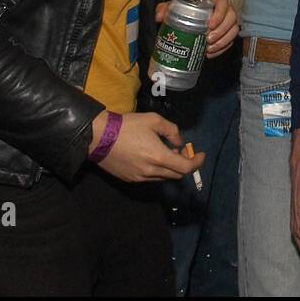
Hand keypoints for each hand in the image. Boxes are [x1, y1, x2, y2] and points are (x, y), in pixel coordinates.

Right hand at [89, 110, 204, 182]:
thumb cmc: (128, 126)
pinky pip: (150, 178)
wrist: (98, 137)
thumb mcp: (154, 120)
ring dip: (169, 168)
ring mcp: (139, 178)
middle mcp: (151, 172)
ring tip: (164, 152)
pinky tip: (150, 157)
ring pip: (163, 177)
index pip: (186, 168)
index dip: (197, 162)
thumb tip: (179, 143)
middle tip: (179, 151)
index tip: (201, 155)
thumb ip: (172, 131)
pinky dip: (157, 170)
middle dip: (183, 164)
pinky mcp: (130, 179)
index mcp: (159, 157)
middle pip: (176, 175)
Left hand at [154, 0, 238, 57]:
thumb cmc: (184, 6)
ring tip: (209, 49)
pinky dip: (223, 48)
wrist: (190, 14)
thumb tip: (159, 17)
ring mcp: (229, 19)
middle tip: (208, 40)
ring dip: (223, 40)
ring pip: (234, 29)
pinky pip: (231, 39)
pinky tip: (211, 53)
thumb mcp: (174, 4)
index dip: (220, 14)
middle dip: (222, 31)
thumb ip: (165, 8)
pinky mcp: (229, 31)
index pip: (222, 2)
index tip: (210, 25)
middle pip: (232, 17)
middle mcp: (225, 6)